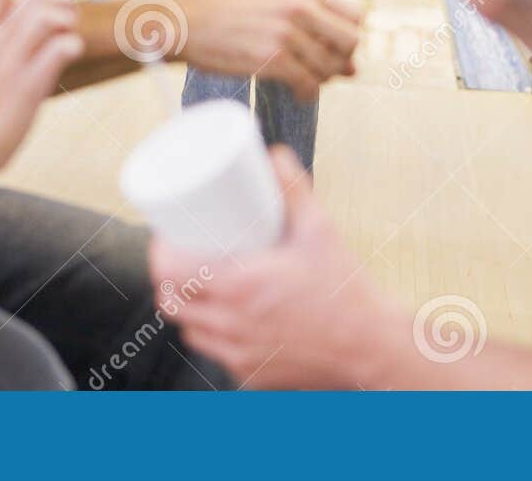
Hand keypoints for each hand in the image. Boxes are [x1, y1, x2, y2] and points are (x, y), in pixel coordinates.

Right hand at [0, 0, 84, 176]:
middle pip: (30, 1)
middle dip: (58, 2)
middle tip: (68, 18)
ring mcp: (9, 66)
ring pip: (43, 19)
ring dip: (65, 22)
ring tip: (67, 38)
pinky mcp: (26, 88)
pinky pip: (56, 51)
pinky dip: (70, 45)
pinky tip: (69, 53)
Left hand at [150, 147, 401, 388]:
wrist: (371, 347)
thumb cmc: (345, 291)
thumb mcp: (320, 230)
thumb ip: (294, 188)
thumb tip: (274, 156)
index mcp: (240, 287)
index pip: (170, 272)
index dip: (160, 253)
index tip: (165, 237)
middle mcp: (232, 324)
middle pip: (172, 302)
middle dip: (169, 279)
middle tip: (181, 256)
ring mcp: (239, 354)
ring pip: (190, 330)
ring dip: (188, 309)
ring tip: (197, 286)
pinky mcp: (250, 374)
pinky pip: (216, 353)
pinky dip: (214, 335)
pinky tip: (223, 320)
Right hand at [180, 0, 361, 100]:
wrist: (190, 23)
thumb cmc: (233, 17)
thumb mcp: (278, 6)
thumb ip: (318, 31)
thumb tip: (355, 70)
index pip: (356, 17)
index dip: (347, 39)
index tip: (330, 50)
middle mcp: (300, 6)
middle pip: (351, 42)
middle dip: (341, 60)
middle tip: (320, 68)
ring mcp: (286, 32)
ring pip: (330, 67)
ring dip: (320, 80)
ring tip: (300, 78)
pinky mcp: (272, 58)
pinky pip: (309, 84)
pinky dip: (307, 94)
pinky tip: (296, 92)